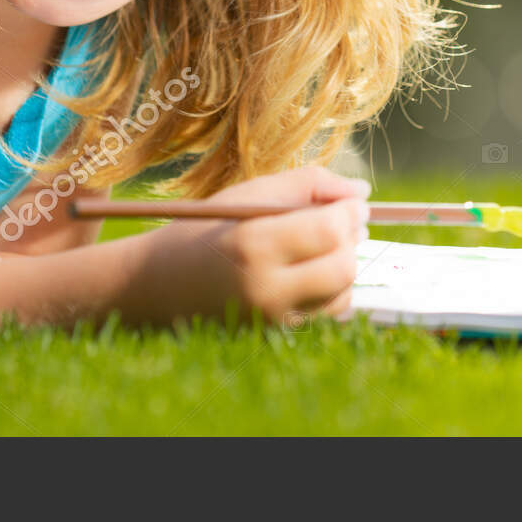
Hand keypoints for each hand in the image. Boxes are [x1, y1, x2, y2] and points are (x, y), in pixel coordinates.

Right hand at [124, 166, 370, 326]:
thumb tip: (364, 194)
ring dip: (344, 265)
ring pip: (341, 294)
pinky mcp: (274, 336)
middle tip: (346, 223)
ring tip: (326, 245)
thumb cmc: (208, 228)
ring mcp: (269, 319)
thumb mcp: (252, 194)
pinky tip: (314, 270)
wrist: (157, 284)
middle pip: (343, 267)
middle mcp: (263, 288)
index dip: (351, 213)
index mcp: (254, 243)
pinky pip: (326, 314)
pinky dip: (331, 290)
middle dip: (352, 241)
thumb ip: (311, 185)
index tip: (354, 203)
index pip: (330, 230)